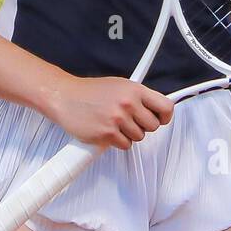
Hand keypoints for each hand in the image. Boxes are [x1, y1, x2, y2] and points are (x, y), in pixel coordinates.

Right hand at [46, 75, 173, 149]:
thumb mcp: (118, 85)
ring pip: (139, 137)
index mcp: (134, 89)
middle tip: (128, 120)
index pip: (165, 107)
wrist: (65, 97)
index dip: (165, 116)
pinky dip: (117, 141)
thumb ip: (138, 96)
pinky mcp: (107, 134)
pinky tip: (107, 130)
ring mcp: (118, 119)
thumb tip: (156, 108)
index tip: (160, 119)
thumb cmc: (89, 92)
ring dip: (128, 134)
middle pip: (153, 126)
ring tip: (114, 123)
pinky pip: (125, 145)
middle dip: (142, 125)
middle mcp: (128, 103)